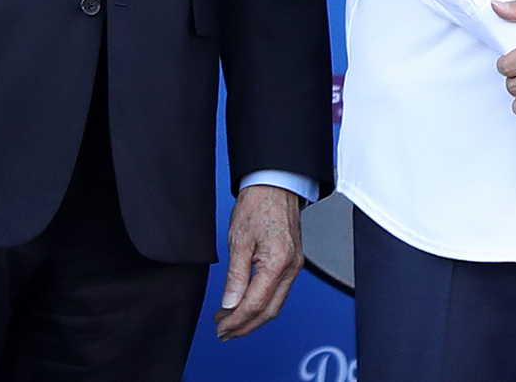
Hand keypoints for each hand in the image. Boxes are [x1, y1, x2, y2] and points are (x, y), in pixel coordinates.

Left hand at [215, 184, 304, 340]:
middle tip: (223, 332)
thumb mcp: (239, 240)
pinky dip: (262, 304)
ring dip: (253, 318)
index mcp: (278, 262)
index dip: (236, 321)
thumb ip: (235, 276)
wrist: (275, 184)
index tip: (220, 328)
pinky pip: (279, 292)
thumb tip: (229, 304)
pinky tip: (246, 305)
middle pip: (269, 311)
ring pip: (275, 305)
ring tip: (230, 322)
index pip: (255, 304)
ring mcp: (295, 266)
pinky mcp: (292, 262)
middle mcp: (291, 268)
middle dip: (245, 326)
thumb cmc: (258, 204)